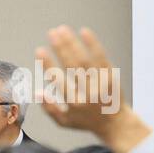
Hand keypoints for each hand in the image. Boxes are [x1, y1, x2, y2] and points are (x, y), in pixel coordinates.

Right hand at [35, 26, 150, 152]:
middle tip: (51, 33)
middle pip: (73, 66)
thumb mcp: (64, 121)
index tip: (39, 51)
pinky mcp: (111, 75)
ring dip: (73, 42)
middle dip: (60, 48)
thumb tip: (37, 92)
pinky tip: (84, 32)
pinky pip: (102, 57)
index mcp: (74, 103)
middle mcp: (88, 92)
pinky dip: (92, 43)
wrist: (117, 123)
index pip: (58, 80)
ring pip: (85, 59)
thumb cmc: (87, 121)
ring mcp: (101, 83)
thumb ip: (49, 108)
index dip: (48, 64)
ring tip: (62, 29)